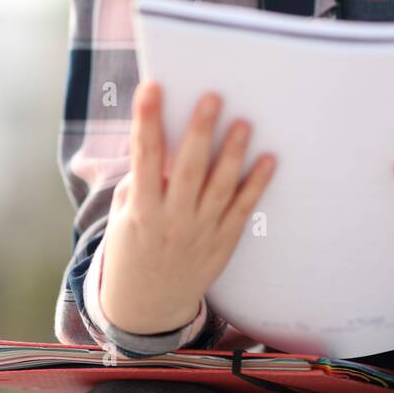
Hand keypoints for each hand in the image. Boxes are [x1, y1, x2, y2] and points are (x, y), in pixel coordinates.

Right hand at [100, 80, 276, 335]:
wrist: (146, 304)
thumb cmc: (133, 246)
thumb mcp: (125, 214)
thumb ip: (142, 180)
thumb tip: (162, 140)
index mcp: (141, 209)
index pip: (143, 157)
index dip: (146, 120)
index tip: (151, 88)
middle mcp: (172, 220)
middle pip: (188, 169)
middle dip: (199, 131)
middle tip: (212, 96)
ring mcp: (200, 232)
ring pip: (220, 187)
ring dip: (233, 153)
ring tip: (244, 122)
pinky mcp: (223, 242)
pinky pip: (242, 209)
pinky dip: (256, 185)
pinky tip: (268, 160)